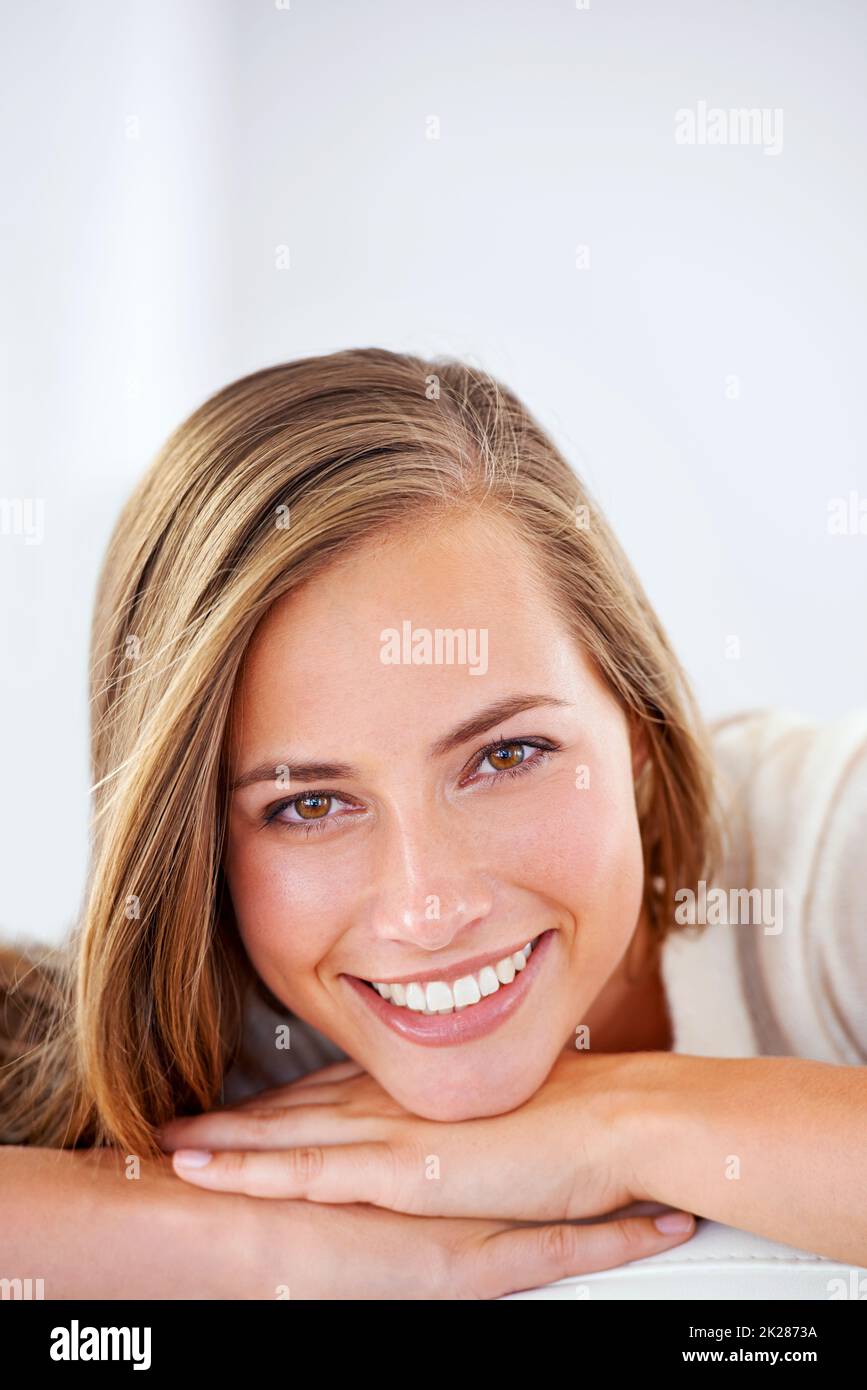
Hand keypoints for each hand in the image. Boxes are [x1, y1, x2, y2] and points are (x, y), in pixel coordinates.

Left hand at [157, 1051, 668, 1223]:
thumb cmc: (585, 1122)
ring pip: (282, 1132)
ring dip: (222, 1138)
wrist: (618, 1122)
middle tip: (182, 1123)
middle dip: (237, 1118)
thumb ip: (478, 1125)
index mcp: (424, 1088)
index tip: (244, 1108)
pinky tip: (203, 1169)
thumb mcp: (517, 1123)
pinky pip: (301, 1168)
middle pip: (297, 1106)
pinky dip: (244, 1166)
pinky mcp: (397, 1166)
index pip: (335, 1091)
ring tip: (168, 1143)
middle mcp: (396, 1099)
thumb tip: (468, 1137)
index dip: (284, 1102)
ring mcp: (392, 1129)